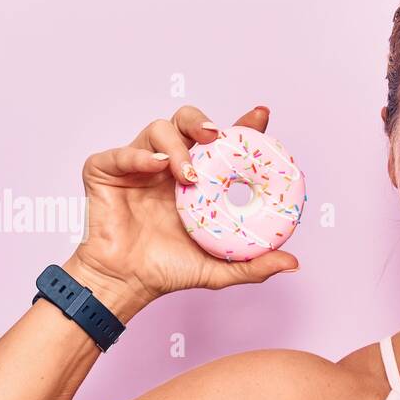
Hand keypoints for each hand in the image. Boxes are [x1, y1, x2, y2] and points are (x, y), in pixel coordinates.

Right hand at [68, 105, 299, 313]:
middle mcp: (169, 165)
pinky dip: (138, 156)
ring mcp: (137, 165)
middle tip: (217, 136)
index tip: (262, 115)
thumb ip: (255, 265)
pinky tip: (156, 167)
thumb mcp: (220, 269)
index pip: (222, 144)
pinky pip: (121, 153)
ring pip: (158, 129)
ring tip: (188, 175)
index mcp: (197, 180)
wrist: (128, 284)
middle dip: (203, 122)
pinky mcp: (106, 170)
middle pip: (187, 122)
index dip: (242, 126)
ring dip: (176, 147)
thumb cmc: (169, 271)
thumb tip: (293, 263)